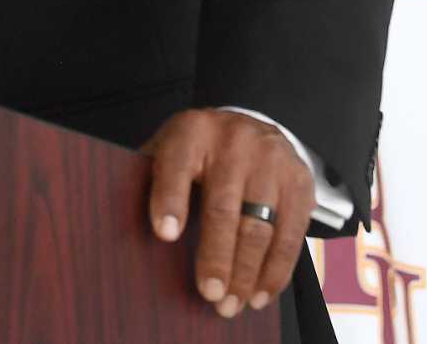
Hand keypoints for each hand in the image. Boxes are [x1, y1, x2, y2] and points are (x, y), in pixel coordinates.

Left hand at [142, 108, 313, 319]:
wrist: (256, 122)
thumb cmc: (200, 148)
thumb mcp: (172, 146)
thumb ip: (152, 176)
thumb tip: (126, 226)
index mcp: (192, 132)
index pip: (177, 166)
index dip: (170, 200)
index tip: (164, 235)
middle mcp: (234, 142)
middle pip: (224, 207)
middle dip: (216, 256)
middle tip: (209, 293)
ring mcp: (271, 162)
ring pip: (260, 227)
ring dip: (246, 273)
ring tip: (232, 303)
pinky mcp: (300, 183)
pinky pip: (290, 235)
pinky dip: (275, 270)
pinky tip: (260, 293)